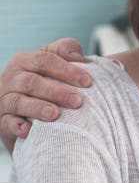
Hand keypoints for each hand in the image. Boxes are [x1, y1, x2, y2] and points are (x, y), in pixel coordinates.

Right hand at [0, 39, 90, 153]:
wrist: (26, 111)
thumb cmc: (48, 83)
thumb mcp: (55, 64)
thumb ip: (66, 52)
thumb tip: (77, 56)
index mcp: (25, 61)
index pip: (44, 60)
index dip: (66, 70)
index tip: (87, 81)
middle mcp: (12, 78)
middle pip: (31, 82)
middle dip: (55, 91)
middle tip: (77, 101)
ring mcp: (4, 100)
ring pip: (17, 102)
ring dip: (37, 108)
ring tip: (55, 114)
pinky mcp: (2, 121)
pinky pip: (7, 123)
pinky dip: (18, 126)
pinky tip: (31, 130)